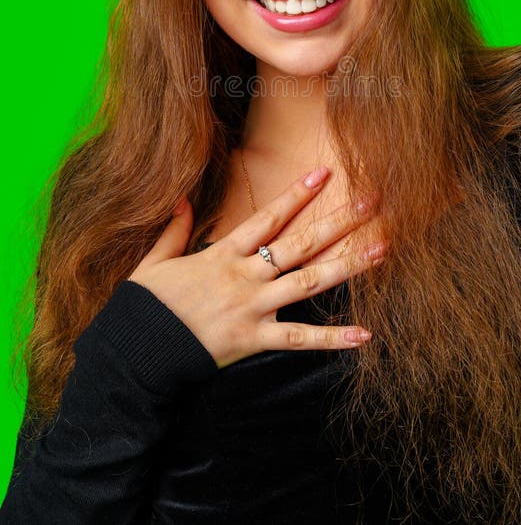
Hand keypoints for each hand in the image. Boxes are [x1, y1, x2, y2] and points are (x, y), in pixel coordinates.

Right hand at [128, 167, 385, 367]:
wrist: (135, 351)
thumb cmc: (144, 307)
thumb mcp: (154, 262)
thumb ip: (174, 231)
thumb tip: (180, 199)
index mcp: (223, 254)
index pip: (268, 218)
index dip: (297, 194)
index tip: (324, 173)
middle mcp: (245, 277)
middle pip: (299, 243)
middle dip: (337, 221)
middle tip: (370, 203)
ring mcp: (253, 308)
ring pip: (308, 283)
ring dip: (347, 266)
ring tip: (381, 249)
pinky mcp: (254, 340)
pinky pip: (299, 339)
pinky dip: (333, 338)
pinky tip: (364, 334)